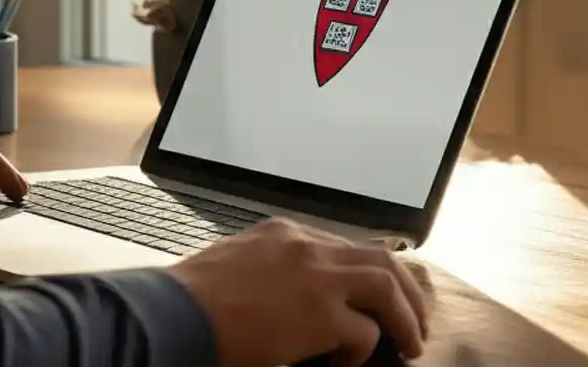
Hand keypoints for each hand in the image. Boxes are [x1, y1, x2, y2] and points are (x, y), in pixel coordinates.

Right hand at [167, 218, 428, 366]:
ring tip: (412, 344)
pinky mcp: (322, 314)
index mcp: (282, 233)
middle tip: (414, 321)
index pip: (341, 246)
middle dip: (405, 290)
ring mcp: (318, 276)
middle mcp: (306, 245)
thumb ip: (267, 270)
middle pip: (379, 259)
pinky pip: (366, 333)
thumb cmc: (189, 299)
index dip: (365, 274)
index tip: (375, 297)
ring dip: (405, 317)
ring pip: (387, 286)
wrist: (173, 313)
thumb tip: (288, 299)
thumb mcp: (233, 265)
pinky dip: (365, 351)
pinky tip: (347, 364)